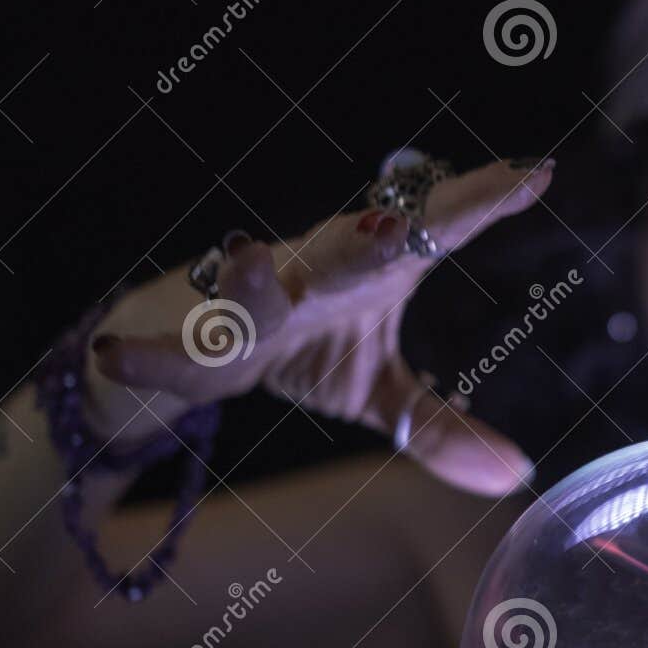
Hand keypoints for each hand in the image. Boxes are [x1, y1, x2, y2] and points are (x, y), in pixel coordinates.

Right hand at [84, 158, 553, 495]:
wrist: (203, 345)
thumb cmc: (310, 348)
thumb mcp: (381, 393)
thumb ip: (442, 428)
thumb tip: (518, 474)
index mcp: (371, 268)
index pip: (434, 231)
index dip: (482, 204)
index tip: (537, 173)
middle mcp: (314, 271)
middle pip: (351, 245)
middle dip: (381, 230)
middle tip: (409, 215)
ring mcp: (250, 303)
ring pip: (249, 292)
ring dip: (246, 280)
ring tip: (244, 254)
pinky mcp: (191, 340)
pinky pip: (169, 354)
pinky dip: (145, 358)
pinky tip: (110, 354)